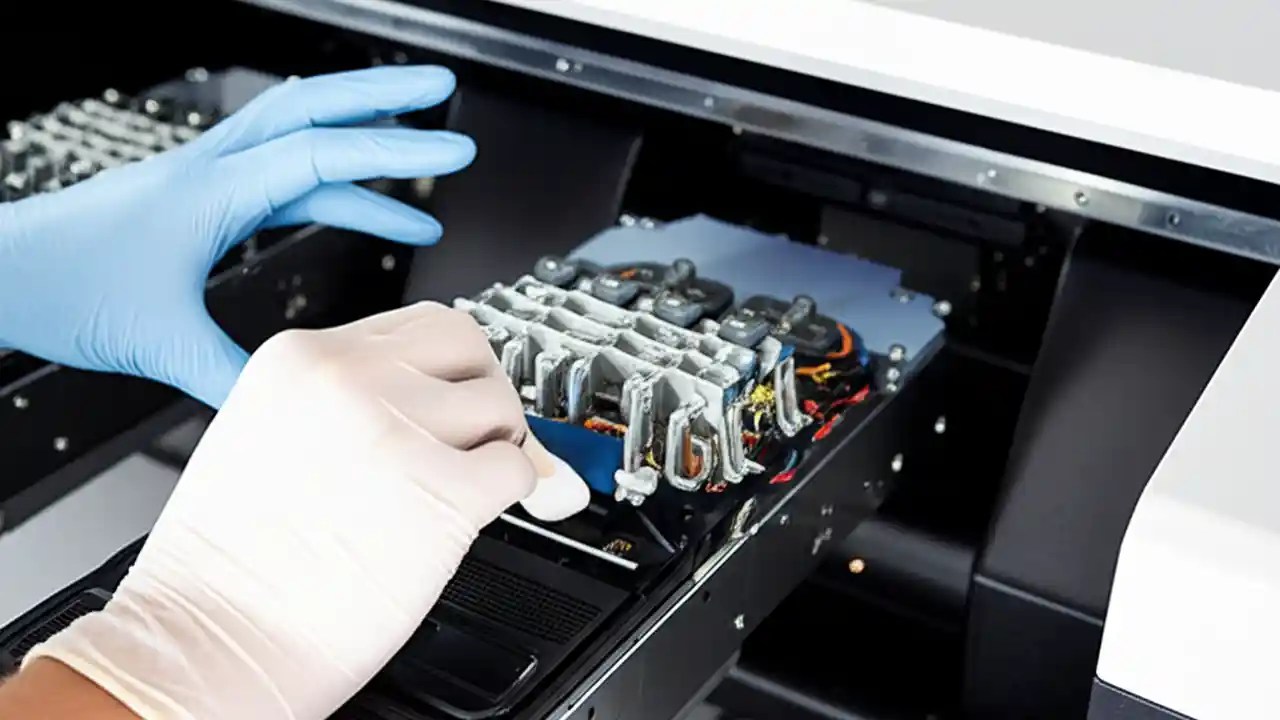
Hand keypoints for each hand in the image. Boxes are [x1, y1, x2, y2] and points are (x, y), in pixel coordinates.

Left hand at [0, 65, 474, 407]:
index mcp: (210, 192)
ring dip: (362, 151)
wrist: (3, 272)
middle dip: (383, 97)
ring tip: (421, 193)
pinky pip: (281, 181)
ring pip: (299, 141)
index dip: (395, 149)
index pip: (322, 153)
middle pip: (312, 108)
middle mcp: (211, 170)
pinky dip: (329, 191)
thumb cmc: (63, 288)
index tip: (452, 150)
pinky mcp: (200, 200)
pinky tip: (351, 212)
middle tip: (440, 91)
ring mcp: (206, 180)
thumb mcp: (158, 340)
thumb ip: (232, 373)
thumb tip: (290, 397)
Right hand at [22, 301, 590, 719]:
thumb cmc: (229, 565)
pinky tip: (462, 520)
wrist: (206, 642)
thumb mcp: (270, 438)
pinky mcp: (442, 492)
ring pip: (501, 407)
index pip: (417, 325)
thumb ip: (359, 406)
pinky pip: (518, 471)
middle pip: (470, 345)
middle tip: (469, 440)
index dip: (444, 371)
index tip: (450, 402)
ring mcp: (397, 431)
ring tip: (449, 490)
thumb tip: (449, 407)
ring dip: (495, 449)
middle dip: (481, 391)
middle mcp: (349, 379)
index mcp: (300, 359)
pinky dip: (512, 498)